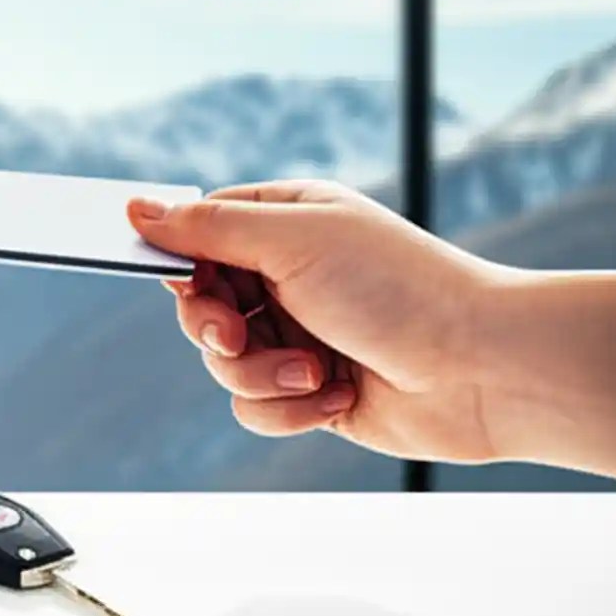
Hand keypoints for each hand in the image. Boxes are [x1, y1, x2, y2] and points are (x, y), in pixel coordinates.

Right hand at [128, 180, 504, 464]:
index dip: (183, 262)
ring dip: (263, 374)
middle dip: (216, 329)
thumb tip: (137, 207)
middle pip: (200, 305)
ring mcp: (296, 335)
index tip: (183, 280)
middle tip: (239, 334)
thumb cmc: (397, 287)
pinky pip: (253, 407)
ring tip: (316, 372)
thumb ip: (208, 227)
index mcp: (286, 223)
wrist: (479, 370)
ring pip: (222, 363)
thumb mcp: (292, 239)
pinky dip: (288, 408)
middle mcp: (286, 276)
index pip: (201, 233)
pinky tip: (338, 394)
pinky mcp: (308, 393)